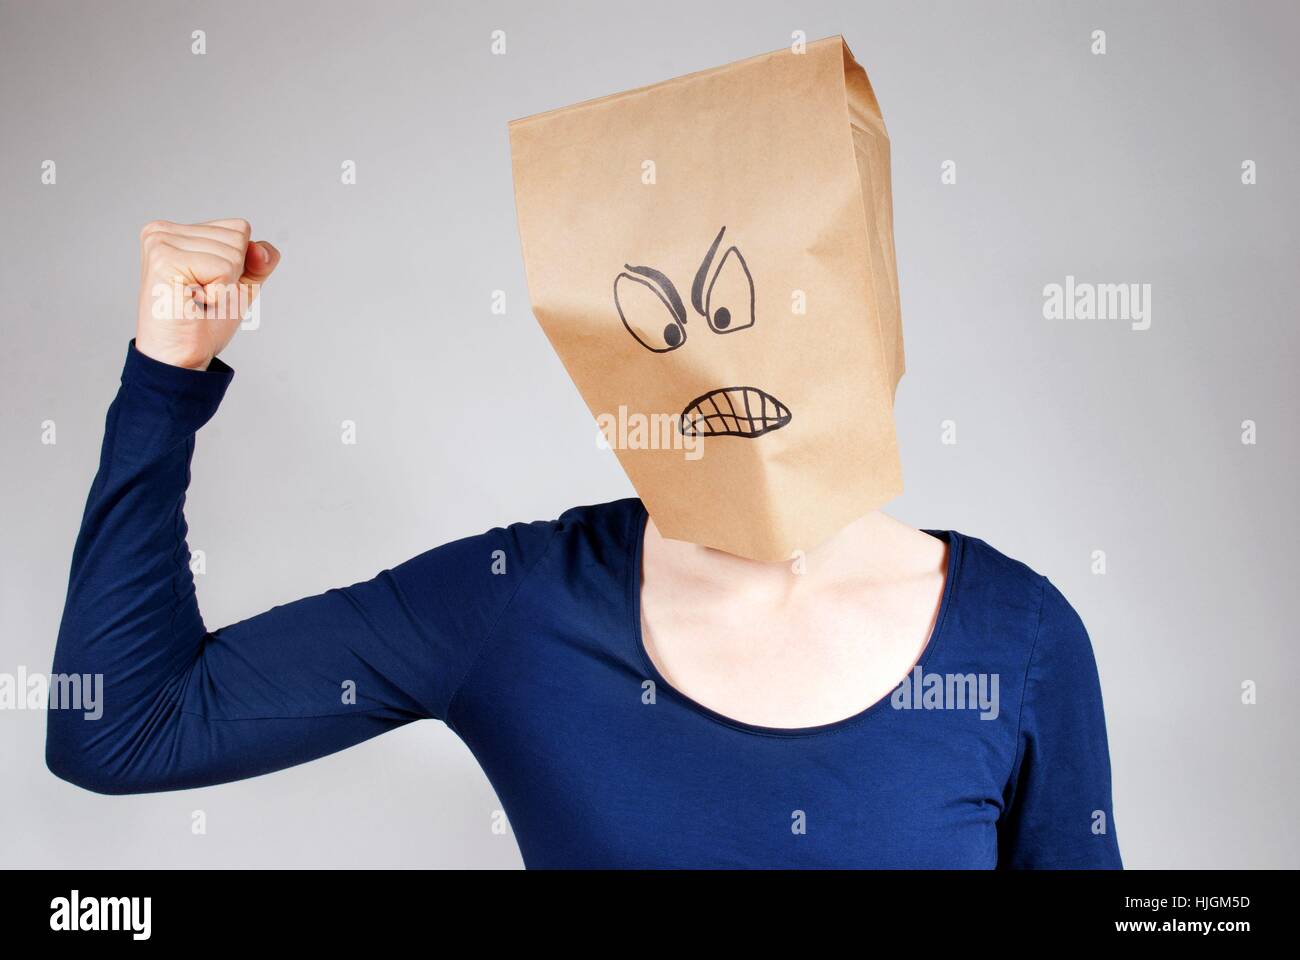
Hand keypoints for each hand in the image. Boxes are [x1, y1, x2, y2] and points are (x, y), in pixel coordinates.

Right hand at [134, 218, 279, 369]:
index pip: (238, 228)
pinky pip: (224, 267)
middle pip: (237, 237)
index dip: (239, 265)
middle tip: (201, 296)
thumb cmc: (204, 324)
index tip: (209, 285)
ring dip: (223, 286)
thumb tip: (260, 249)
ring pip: (233, 253)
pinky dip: (218, 293)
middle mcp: (163, 231)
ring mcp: (161, 242)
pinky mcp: (165, 258)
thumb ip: (259, 261)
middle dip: (231, 275)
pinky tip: (192, 301)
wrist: (181, 359)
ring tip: (195, 300)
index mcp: (177, 232)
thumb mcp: (241, 285)